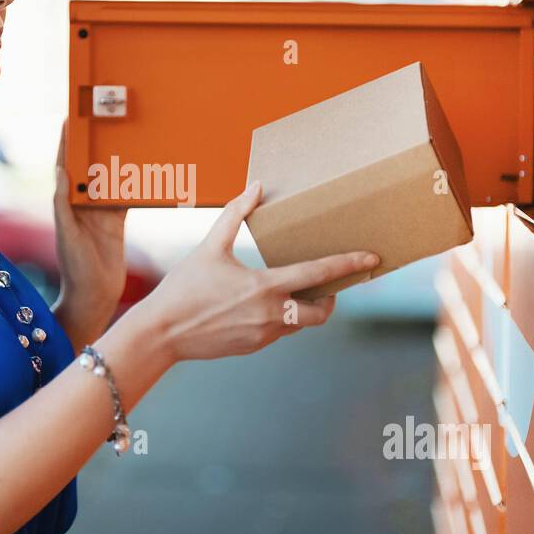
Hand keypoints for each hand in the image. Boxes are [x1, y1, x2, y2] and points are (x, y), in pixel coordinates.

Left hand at [52, 117, 128, 321]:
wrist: (94, 297)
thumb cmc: (74, 268)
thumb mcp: (67, 234)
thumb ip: (63, 204)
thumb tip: (61, 171)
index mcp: (65, 202)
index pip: (65, 164)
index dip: (67, 141)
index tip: (72, 116)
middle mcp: (81, 202)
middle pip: (90, 165)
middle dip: (96, 144)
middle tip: (107, 119)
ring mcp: (100, 211)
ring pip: (110, 177)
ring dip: (117, 160)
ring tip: (127, 136)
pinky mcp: (116, 221)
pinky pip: (127, 195)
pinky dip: (135, 182)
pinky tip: (145, 167)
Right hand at [135, 179, 378, 363]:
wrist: (162, 333)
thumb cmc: (184, 287)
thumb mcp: (209, 246)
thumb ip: (235, 214)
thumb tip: (256, 186)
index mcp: (265, 286)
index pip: (319, 274)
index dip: (349, 264)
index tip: (372, 259)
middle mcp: (271, 314)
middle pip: (322, 312)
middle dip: (331, 299)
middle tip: (328, 287)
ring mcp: (263, 335)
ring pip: (300, 324)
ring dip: (304, 309)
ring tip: (294, 292)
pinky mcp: (253, 347)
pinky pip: (278, 332)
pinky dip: (281, 319)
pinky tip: (263, 306)